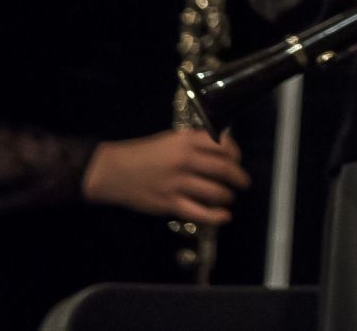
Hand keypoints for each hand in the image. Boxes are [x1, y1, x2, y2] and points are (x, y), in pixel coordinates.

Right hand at [82, 128, 248, 224]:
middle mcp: (185, 160)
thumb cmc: (144, 153)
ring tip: (228, 197)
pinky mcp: (169, 203)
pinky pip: (198, 212)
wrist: (113, 171)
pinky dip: (215, 216)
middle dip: (239, 177)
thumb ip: (196, 142)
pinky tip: (224, 216)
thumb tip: (225, 142)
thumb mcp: (171, 139)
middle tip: (243, 182)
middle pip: (223, 169)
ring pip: (214, 191)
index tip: (237, 160)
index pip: (222, 145)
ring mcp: (177, 183)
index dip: (236, 154)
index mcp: (186, 141)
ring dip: (227, 196)